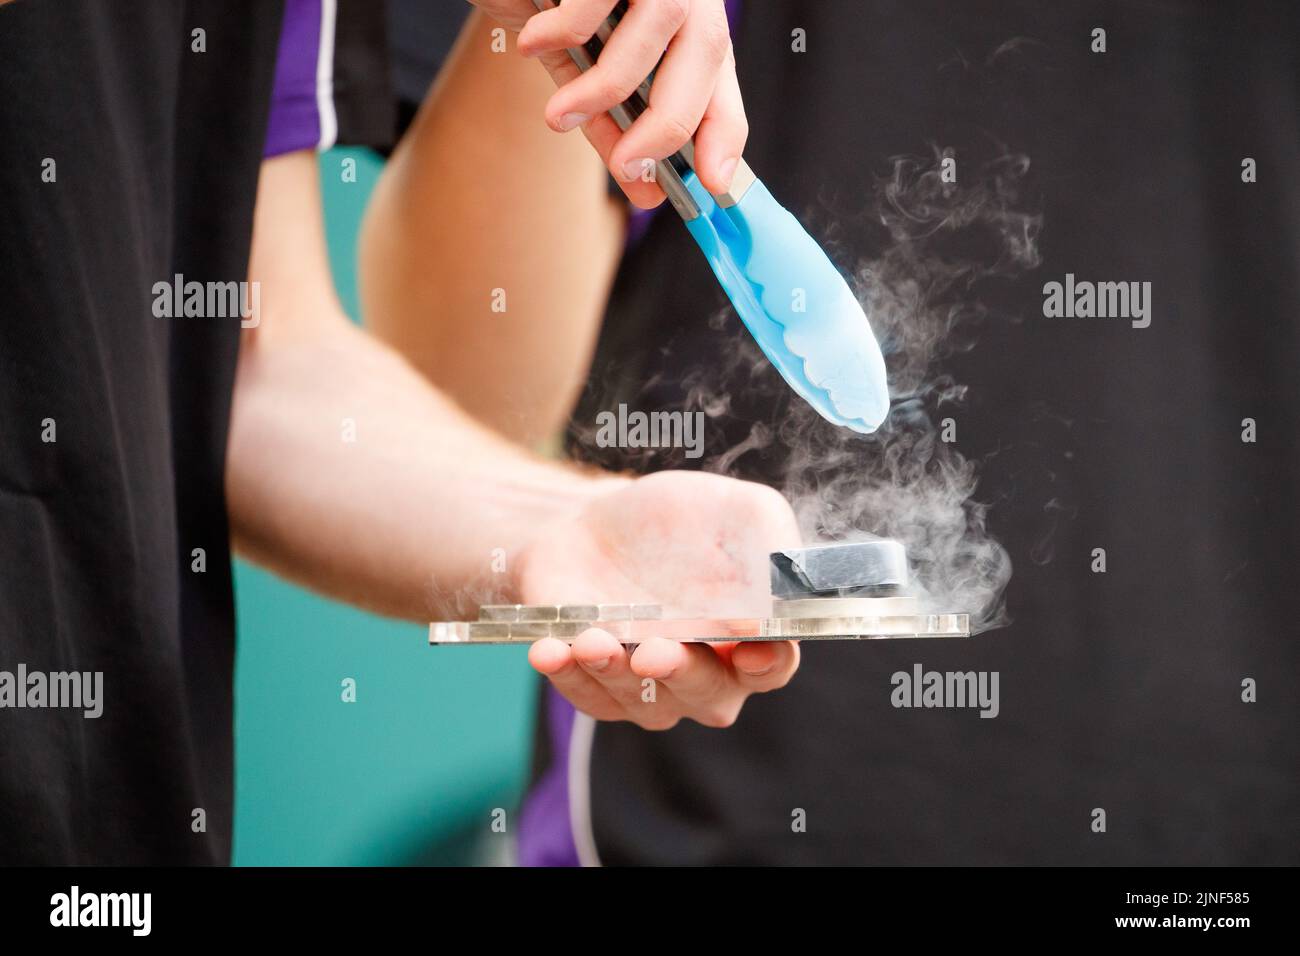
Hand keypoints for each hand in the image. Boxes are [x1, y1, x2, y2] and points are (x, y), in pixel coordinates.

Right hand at [470, 0, 747, 208]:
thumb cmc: (551, 12)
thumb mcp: (586, 77)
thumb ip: (614, 127)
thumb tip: (645, 190)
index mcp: (687, 20)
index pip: (722, 76)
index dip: (725, 131)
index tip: (713, 182)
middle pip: (706, 52)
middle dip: (669, 123)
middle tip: (628, 168)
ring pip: (655, 27)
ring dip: (604, 88)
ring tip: (558, 116)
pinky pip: (594, 2)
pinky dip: (561, 33)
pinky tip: (530, 44)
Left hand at [518, 471, 800, 729]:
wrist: (593, 528)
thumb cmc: (674, 522)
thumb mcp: (735, 510)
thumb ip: (771, 541)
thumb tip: (779, 590)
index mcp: (749, 637)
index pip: (772, 666)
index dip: (767, 662)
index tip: (751, 649)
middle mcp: (707, 675)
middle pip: (709, 697)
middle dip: (683, 674)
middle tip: (656, 651)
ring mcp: (650, 689)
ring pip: (644, 704)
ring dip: (616, 673)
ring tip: (592, 640)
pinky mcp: (597, 687)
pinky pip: (587, 697)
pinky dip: (568, 674)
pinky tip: (551, 649)